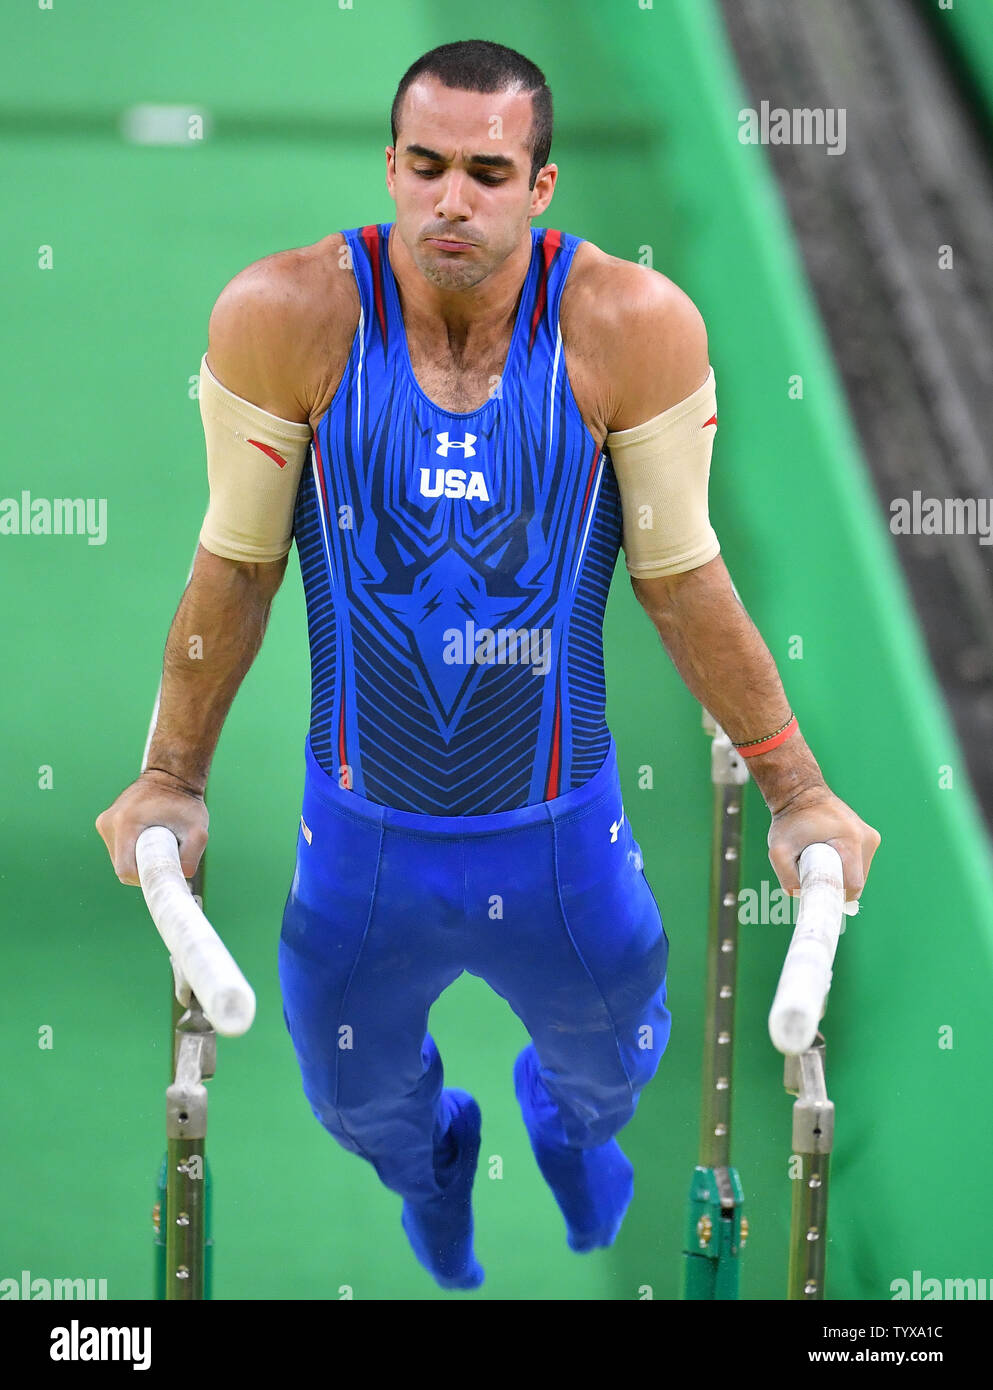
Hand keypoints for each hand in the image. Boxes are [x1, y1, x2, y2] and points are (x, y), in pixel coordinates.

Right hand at [95, 770, 208, 885]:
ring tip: (158, 845)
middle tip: (166, 857)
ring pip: (119, 860)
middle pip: (122, 867)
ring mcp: (104, 823)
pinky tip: (148, 840)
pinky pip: (118, 849)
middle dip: (143, 869)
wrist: (170, 777)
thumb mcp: (197, 830)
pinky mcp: (105, 823)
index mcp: (126, 824)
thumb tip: (179, 878)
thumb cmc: (185, 803)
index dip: (145, 878)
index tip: (163, 871)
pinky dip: (133, 852)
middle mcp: (109, 823)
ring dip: (138, 861)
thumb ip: (191, 858)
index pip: (125, 870)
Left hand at [767, 784, 880, 901]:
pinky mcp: (869, 837)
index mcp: (851, 841)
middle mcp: (867, 838)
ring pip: (860, 873)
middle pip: (858, 880)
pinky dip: (845, 866)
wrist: (801, 792)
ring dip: (842, 875)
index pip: (854, 884)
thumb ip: (785, 877)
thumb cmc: (790, 820)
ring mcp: (871, 837)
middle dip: (837, 883)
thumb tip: (800, 896)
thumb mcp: (778, 849)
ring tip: (820, 860)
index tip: (820, 892)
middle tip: (814, 873)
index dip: (837, 894)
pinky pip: (859, 863)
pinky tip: (829, 855)